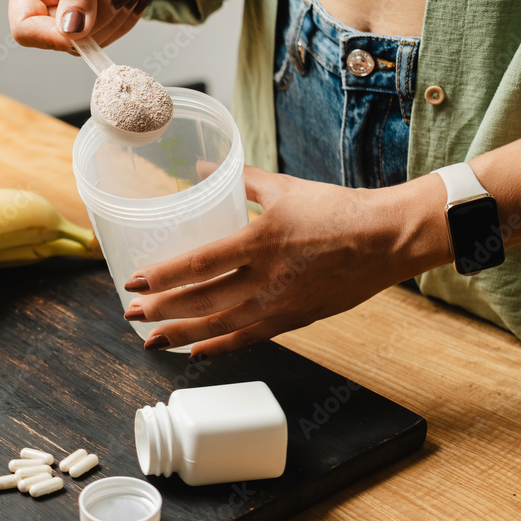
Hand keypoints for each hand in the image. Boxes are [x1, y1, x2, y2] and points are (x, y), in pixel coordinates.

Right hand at [5, 0, 148, 49]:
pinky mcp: (84, 28)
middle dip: (98, 21)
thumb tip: (70, 30)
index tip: (84, 30)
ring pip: (85, 45)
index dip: (52, 37)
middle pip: (60, 40)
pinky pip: (102, 41)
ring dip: (115, 20)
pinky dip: (122, 22)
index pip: (24, 27)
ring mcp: (63, 20)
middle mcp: (39, 5)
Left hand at [122, 167, 450, 357]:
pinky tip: (197, 351)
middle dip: (162, 310)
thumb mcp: (283, 188)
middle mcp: (266, 277)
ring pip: (221, 326)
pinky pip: (250, 338)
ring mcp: (281, 303)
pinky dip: (221, 346)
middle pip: (202, 300)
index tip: (134, 282)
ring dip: (182, 334)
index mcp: (260, 240)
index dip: (163, 276)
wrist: (388, 239)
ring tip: (152, 341)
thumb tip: (199, 169)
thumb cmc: (337, 209)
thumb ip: (238, 180)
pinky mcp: (296, 319)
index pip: (199, 263)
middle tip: (132, 315)